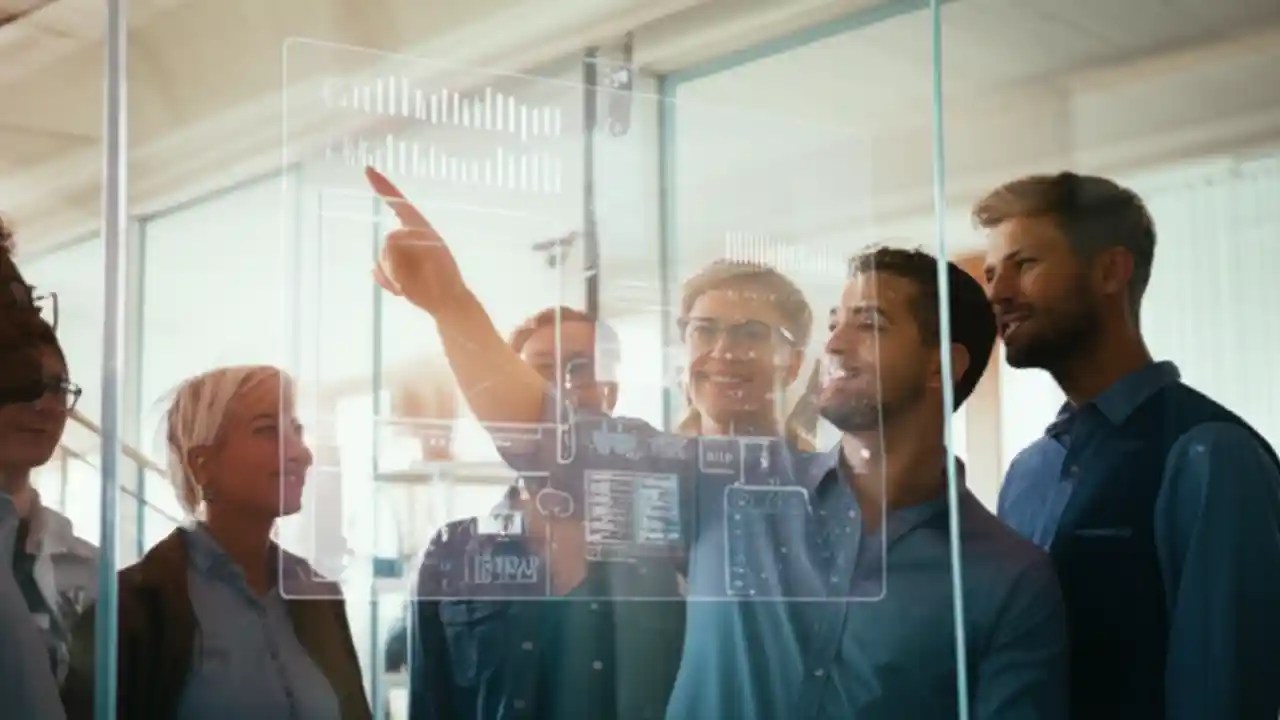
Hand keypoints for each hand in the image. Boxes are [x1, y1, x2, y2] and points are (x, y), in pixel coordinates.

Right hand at [365, 166, 468, 314]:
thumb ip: (406, 246)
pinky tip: (400, 291)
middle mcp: (409, 238)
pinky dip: (386, 281)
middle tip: (410, 278)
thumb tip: (388, 241)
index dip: (383, 186)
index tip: (368, 170)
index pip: (399, 203)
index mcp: (422, 229)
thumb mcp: (430, 259)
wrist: (448, 303)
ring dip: (392, 274)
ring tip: (409, 286)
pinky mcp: (396, 268)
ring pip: (382, 256)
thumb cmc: (444, 280)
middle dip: (394, 261)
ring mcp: (401, 253)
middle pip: (389, 240)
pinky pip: (379, 270)